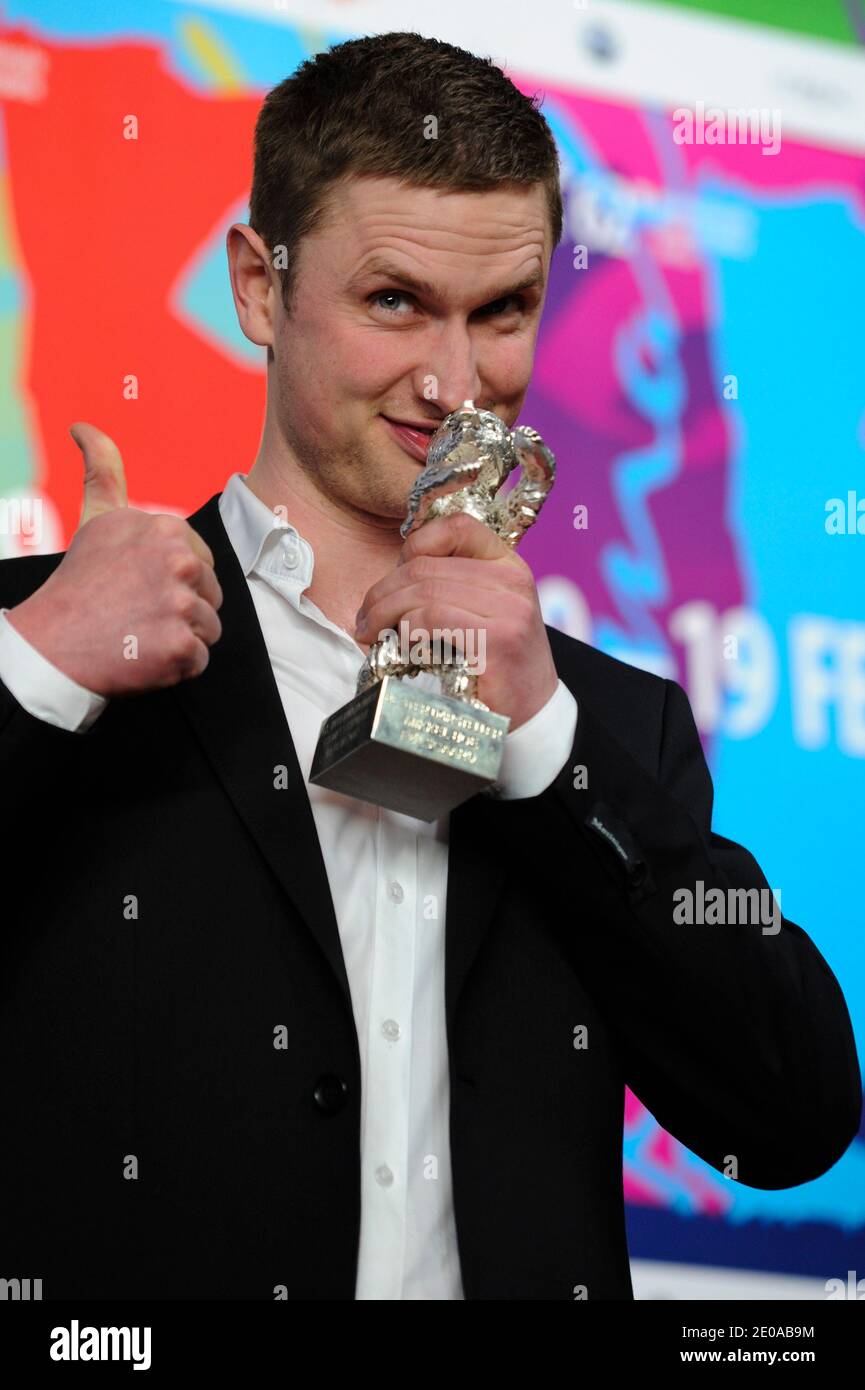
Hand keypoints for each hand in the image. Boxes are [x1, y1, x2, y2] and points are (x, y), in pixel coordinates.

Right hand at [6, 422, 222, 697]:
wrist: (50, 645)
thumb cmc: (79, 583)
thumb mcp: (95, 519)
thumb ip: (103, 470)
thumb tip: (84, 427)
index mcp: (165, 529)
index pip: (202, 562)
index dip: (174, 580)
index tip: (138, 586)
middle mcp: (179, 563)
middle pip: (211, 594)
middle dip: (181, 609)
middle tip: (138, 612)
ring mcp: (181, 607)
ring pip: (210, 628)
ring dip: (180, 637)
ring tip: (141, 633)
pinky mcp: (181, 648)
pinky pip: (200, 659)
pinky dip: (175, 666)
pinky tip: (144, 655)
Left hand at [353, 512, 557, 728]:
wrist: (535, 711)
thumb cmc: (499, 664)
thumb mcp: (483, 612)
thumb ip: (451, 587)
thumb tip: (392, 578)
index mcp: (508, 564)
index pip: (457, 526)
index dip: (416, 544)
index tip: (394, 577)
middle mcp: (512, 579)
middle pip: (426, 566)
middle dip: (383, 591)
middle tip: (365, 618)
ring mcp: (509, 608)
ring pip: (425, 592)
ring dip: (385, 613)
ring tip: (371, 634)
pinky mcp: (498, 638)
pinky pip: (434, 619)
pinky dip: (406, 630)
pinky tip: (400, 646)